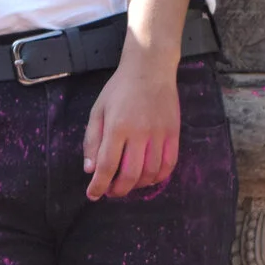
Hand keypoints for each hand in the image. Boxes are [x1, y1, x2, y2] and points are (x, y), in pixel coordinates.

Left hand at [83, 52, 180, 199]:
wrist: (150, 68)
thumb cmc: (119, 89)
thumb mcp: (98, 111)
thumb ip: (92, 141)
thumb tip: (90, 170)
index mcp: (117, 126)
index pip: (107, 166)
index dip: (99, 185)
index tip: (93, 195)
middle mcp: (140, 133)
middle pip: (130, 175)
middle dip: (118, 190)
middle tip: (110, 192)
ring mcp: (159, 134)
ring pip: (150, 173)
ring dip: (137, 186)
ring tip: (127, 184)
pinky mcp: (174, 133)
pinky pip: (169, 164)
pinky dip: (158, 177)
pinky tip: (148, 178)